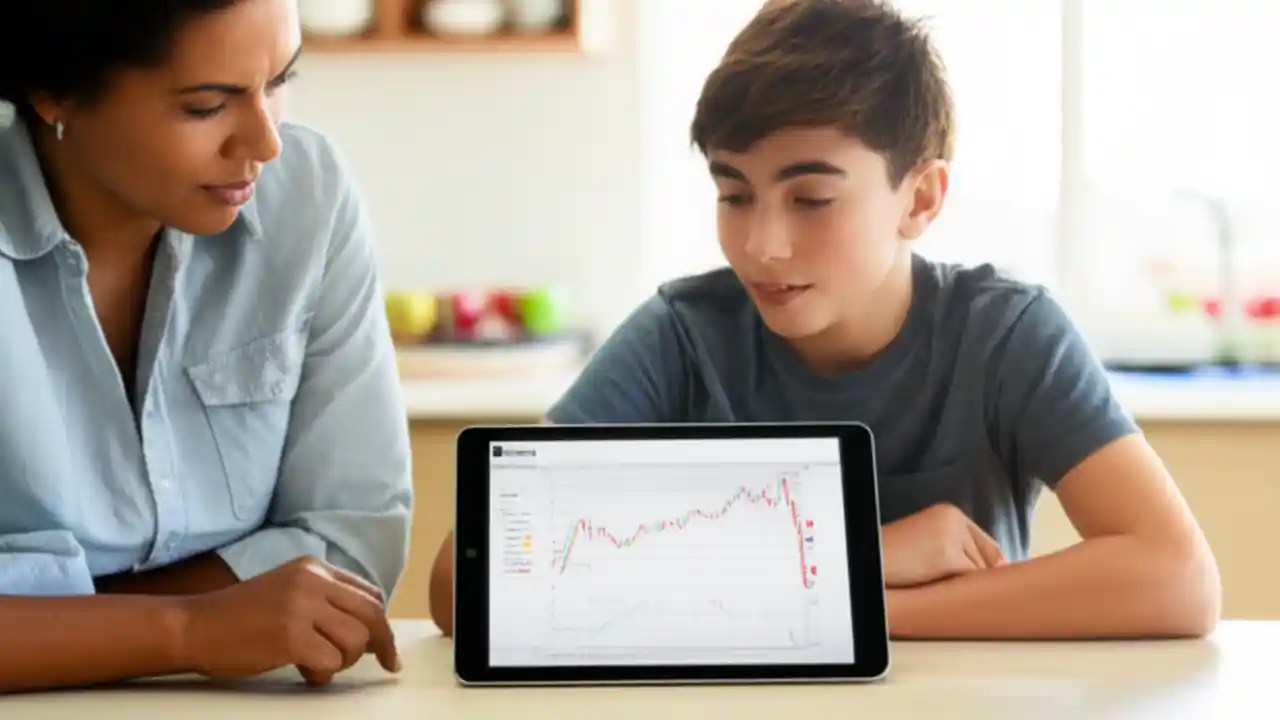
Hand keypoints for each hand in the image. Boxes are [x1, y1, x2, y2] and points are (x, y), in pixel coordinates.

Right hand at [175, 556, 400, 685]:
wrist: (193, 626)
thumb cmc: (240, 617)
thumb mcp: (289, 592)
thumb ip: (326, 602)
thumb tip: (370, 633)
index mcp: (314, 567)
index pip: (368, 593)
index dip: (380, 622)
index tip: (384, 645)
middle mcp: (312, 581)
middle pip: (372, 614)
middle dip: (382, 644)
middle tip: (386, 664)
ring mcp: (300, 607)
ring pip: (356, 640)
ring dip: (344, 661)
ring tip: (317, 664)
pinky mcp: (290, 636)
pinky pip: (332, 661)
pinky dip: (323, 673)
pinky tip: (303, 671)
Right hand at [881, 503, 1005, 587]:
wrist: (871, 561)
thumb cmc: (893, 557)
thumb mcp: (928, 544)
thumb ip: (959, 549)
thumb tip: (1000, 569)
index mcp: (948, 512)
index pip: (985, 543)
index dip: (987, 566)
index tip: (987, 581)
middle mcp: (954, 518)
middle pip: (987, 558)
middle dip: (975, 576)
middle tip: (956, 587)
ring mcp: (951, 535)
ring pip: (980, 570)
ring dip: (965, 583)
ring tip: (938, 584)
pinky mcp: (947, 555)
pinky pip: (970, 580)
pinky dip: (959, 590)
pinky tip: (939, 587)